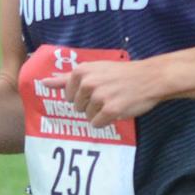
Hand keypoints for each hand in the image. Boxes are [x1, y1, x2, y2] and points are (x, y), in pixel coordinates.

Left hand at [43, 58, 170, 126]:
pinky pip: (97, 124)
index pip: (68, 96)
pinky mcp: (110, 110)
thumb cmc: (122, 74)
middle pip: (77, 107)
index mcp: (81, 72)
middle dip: (91, 105)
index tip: (96, 90)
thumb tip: (43, 83)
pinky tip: (117, 110)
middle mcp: (88, 83)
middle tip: (108, 94)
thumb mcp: (94, 69)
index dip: (82, 96)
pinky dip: (106, 121)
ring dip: (100, 113)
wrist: (150, 78)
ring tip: (115, 100)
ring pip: (87, 116)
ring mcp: (99, 97)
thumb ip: (66, 77)